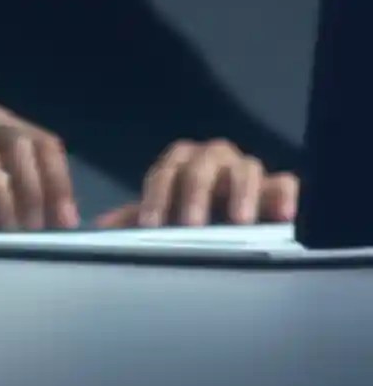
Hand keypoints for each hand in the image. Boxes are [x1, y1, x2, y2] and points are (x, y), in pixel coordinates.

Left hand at [95, 139, 298, 227]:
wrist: (229, 217)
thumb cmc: (189, 213)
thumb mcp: (162, 215)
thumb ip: (134, 218)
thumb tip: (100, 225)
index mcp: (180, 164)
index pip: (164, 174)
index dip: (155, 198)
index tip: (151, 226)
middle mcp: (213, 159)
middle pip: (202, 167)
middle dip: (194, 194)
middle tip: (191, 224)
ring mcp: (246, 169)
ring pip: (245, 169)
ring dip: (240, 193)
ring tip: (240, 220)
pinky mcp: (278, 185)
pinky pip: (285, 182)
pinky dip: (284, 195)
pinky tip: (282, 216)